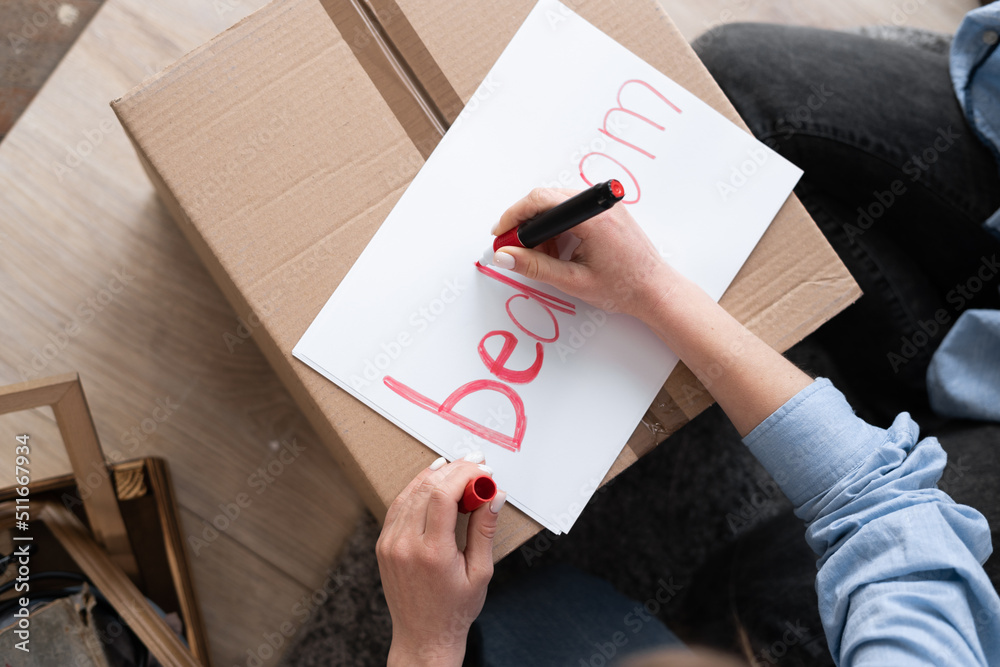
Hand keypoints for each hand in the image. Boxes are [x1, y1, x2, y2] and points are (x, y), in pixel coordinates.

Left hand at [377, 455, 505, 665]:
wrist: (423, 636)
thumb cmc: (454, 610)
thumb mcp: (480, 573)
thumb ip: (485, 530)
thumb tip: (494, 496)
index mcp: (432, 553)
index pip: (443, 495)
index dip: (464, 475)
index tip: (483, 471)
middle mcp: (406, 545)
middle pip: (427, 488)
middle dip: (454, 471)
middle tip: (477, 466)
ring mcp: (390, 544)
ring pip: (411, 493)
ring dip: (435, 476)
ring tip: (458, 468)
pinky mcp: (384, 545)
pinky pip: (399, 505)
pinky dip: (417, 489)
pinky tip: (433, 482)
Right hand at [490, 187, 684, 319]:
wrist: (656, 291)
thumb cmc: (623, 288)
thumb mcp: (572, 281)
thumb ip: (535, 267)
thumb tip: (506, 257)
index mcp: (592, 217)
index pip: (541, 200)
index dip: (514, 216)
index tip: (501, 234)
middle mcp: (599, 204)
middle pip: (547, 200)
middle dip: (527, 225)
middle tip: (515, 250)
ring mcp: (605, 207)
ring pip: (558, 206)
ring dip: (543, 229)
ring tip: (542, 258)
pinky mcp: (608, 212)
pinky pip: (574, 212)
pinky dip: (559, 229)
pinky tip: (559, 252)